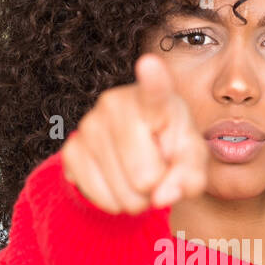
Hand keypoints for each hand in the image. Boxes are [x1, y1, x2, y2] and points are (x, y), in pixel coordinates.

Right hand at [61, 52, 208, 213]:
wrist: (135, 150)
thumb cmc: (170, 148)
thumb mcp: (193, 161)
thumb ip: (191, 177)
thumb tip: (161, 197)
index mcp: (155, 99)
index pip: (155, 90)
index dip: (153, 80)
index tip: (149, 63)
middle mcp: (117, 103)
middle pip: (146, 177)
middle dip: (156, 188)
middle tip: (156, 170)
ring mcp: (89, 125)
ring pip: (124, 194)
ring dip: (137, 199)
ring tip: (138, 176)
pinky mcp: (71, 149)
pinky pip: (100, 197)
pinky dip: (114, 202)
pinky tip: (118, 181)